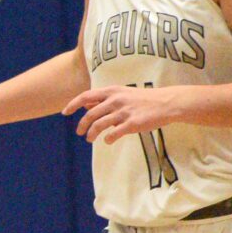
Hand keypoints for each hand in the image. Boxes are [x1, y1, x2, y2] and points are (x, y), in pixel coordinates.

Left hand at [65, 83, 179, 144]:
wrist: (167, 103)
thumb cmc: (143, 99)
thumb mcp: (122, 93)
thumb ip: (104, 100)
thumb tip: (86, 106)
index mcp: (112, 91)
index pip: (86, 96)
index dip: (73, 104)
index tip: (64, 112)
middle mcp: (116, 100)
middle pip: (90, 114)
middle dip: (82, 125)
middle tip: (80, 132)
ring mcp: (124, 112)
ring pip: (99, 125)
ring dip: (91, 134)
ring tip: (90, 139)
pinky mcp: (133, 123)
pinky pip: (114, 134)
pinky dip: (108, 139)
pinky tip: (108, 141)